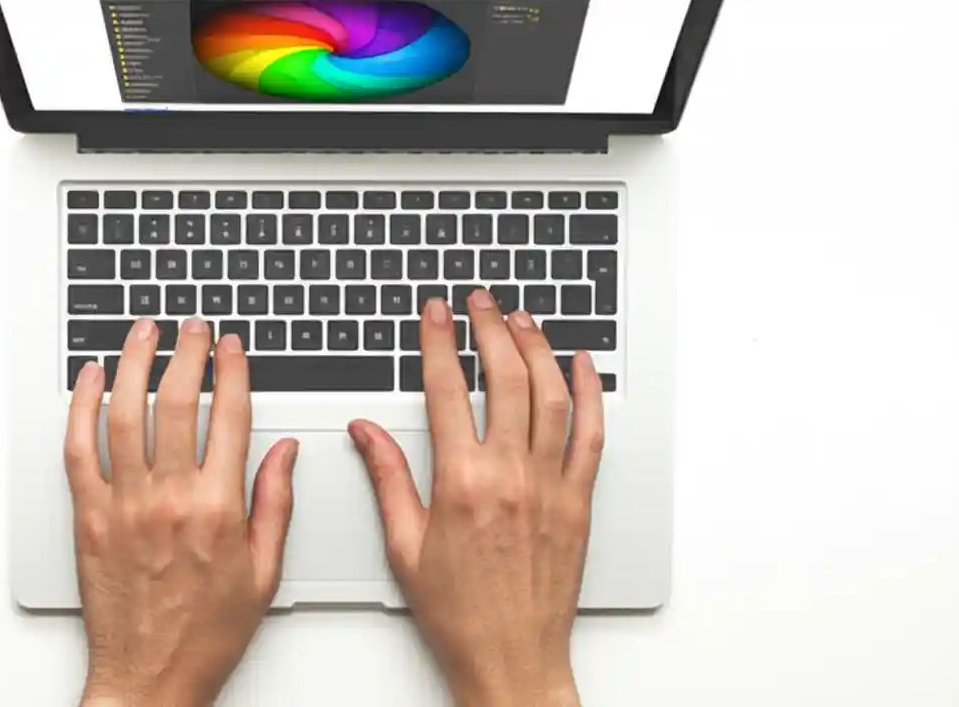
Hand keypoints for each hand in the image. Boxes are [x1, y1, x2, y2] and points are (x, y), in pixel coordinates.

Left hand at [65, 318, 298, 706]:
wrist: (149, 677)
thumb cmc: (206, 634)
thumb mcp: (264, 572)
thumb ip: (276, 503)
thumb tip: (284, 450)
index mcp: (219, 509)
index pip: (229, 417)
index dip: (233, 371)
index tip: (232, 347)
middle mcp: (170, 499)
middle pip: (176, 403)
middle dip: (187, 353)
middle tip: (192, 328)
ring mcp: (124, 505)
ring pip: (125, 414)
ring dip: (134, 363)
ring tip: (143, 332)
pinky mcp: (88, 517)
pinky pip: (79, 449)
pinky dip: (83, 407)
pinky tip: (91, 379)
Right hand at [350, 291, 604, 706]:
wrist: (512, 658)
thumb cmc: (459, 612)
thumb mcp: (405, 545)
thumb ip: (387, 477)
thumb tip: (366, 430)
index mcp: (461, 483)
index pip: (445, 391)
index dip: (438, 343)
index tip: (435, 314)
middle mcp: (510, 476)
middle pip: (505, 378)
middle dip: (489, 328)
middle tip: (479, 301)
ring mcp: (551, 485)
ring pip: (551, 396)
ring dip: (537, 348)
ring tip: (521, 319)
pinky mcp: (579, 500)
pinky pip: (592, 434)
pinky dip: (591, 392)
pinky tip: (583, 365)